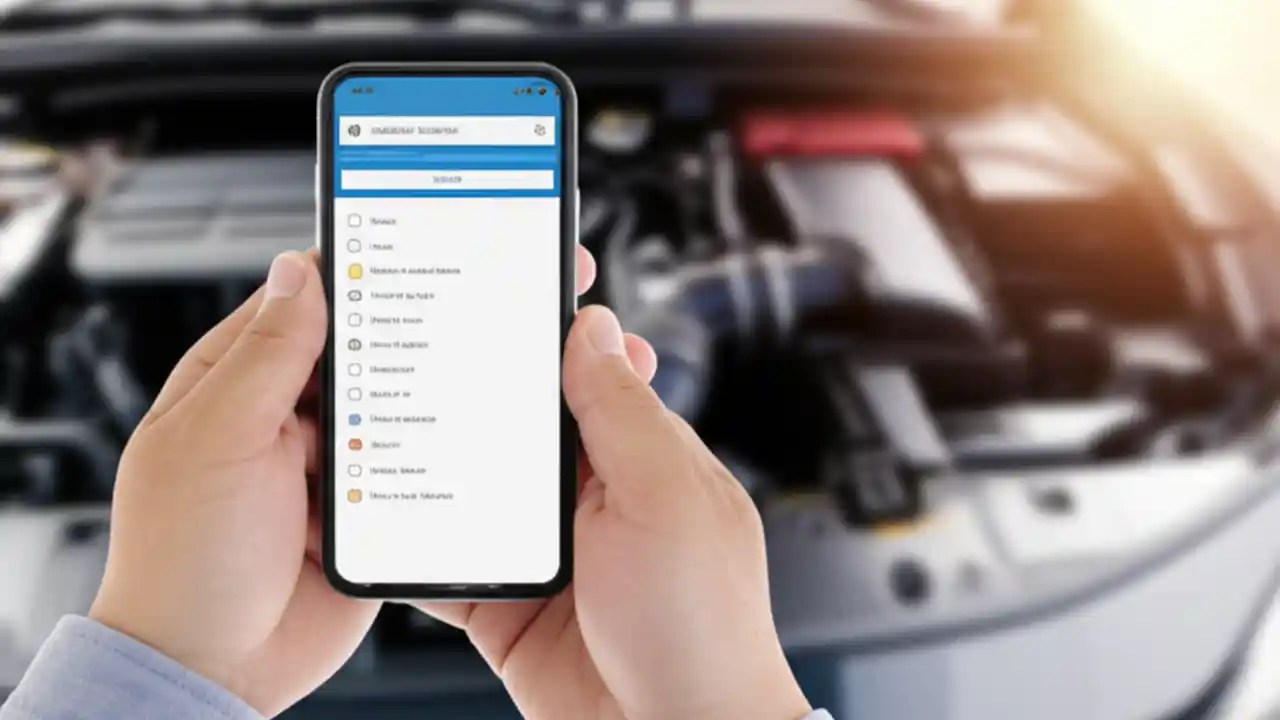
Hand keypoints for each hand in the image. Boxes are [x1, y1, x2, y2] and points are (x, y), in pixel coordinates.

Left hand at [88, 246, 598, 715]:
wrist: (215, 669)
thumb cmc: (184, 560)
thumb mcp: (218, 438)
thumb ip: (265, 355)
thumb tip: (300, 272)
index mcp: (236, 383)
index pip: (305, 302)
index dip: (358, 270)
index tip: (416, 242)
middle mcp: (285, 418)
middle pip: (363, 353)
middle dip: (411, 333)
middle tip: (472, 303)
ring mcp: (331, 466)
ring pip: (397, 408)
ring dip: (429, 397)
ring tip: (480, 369)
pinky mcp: (370, 512)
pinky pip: (415, 468)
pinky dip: (441, 455)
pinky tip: (469, 440)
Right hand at [416, 306, 811, 719]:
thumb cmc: (702, 628)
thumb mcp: (664, 497)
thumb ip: (622, 412)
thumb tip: (593, 329)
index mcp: (644, 459)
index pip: (586, 376)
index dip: (542, 337)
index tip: (489, 297)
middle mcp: (595, 501)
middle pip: (518, 429)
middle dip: (472, 398)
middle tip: (413, 356)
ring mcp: (550, 555)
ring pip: (476, 491)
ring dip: (436, 470)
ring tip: (380, 429)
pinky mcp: (510, 608)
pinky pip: (449, 567)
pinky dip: (415, 549)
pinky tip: (381, 526)